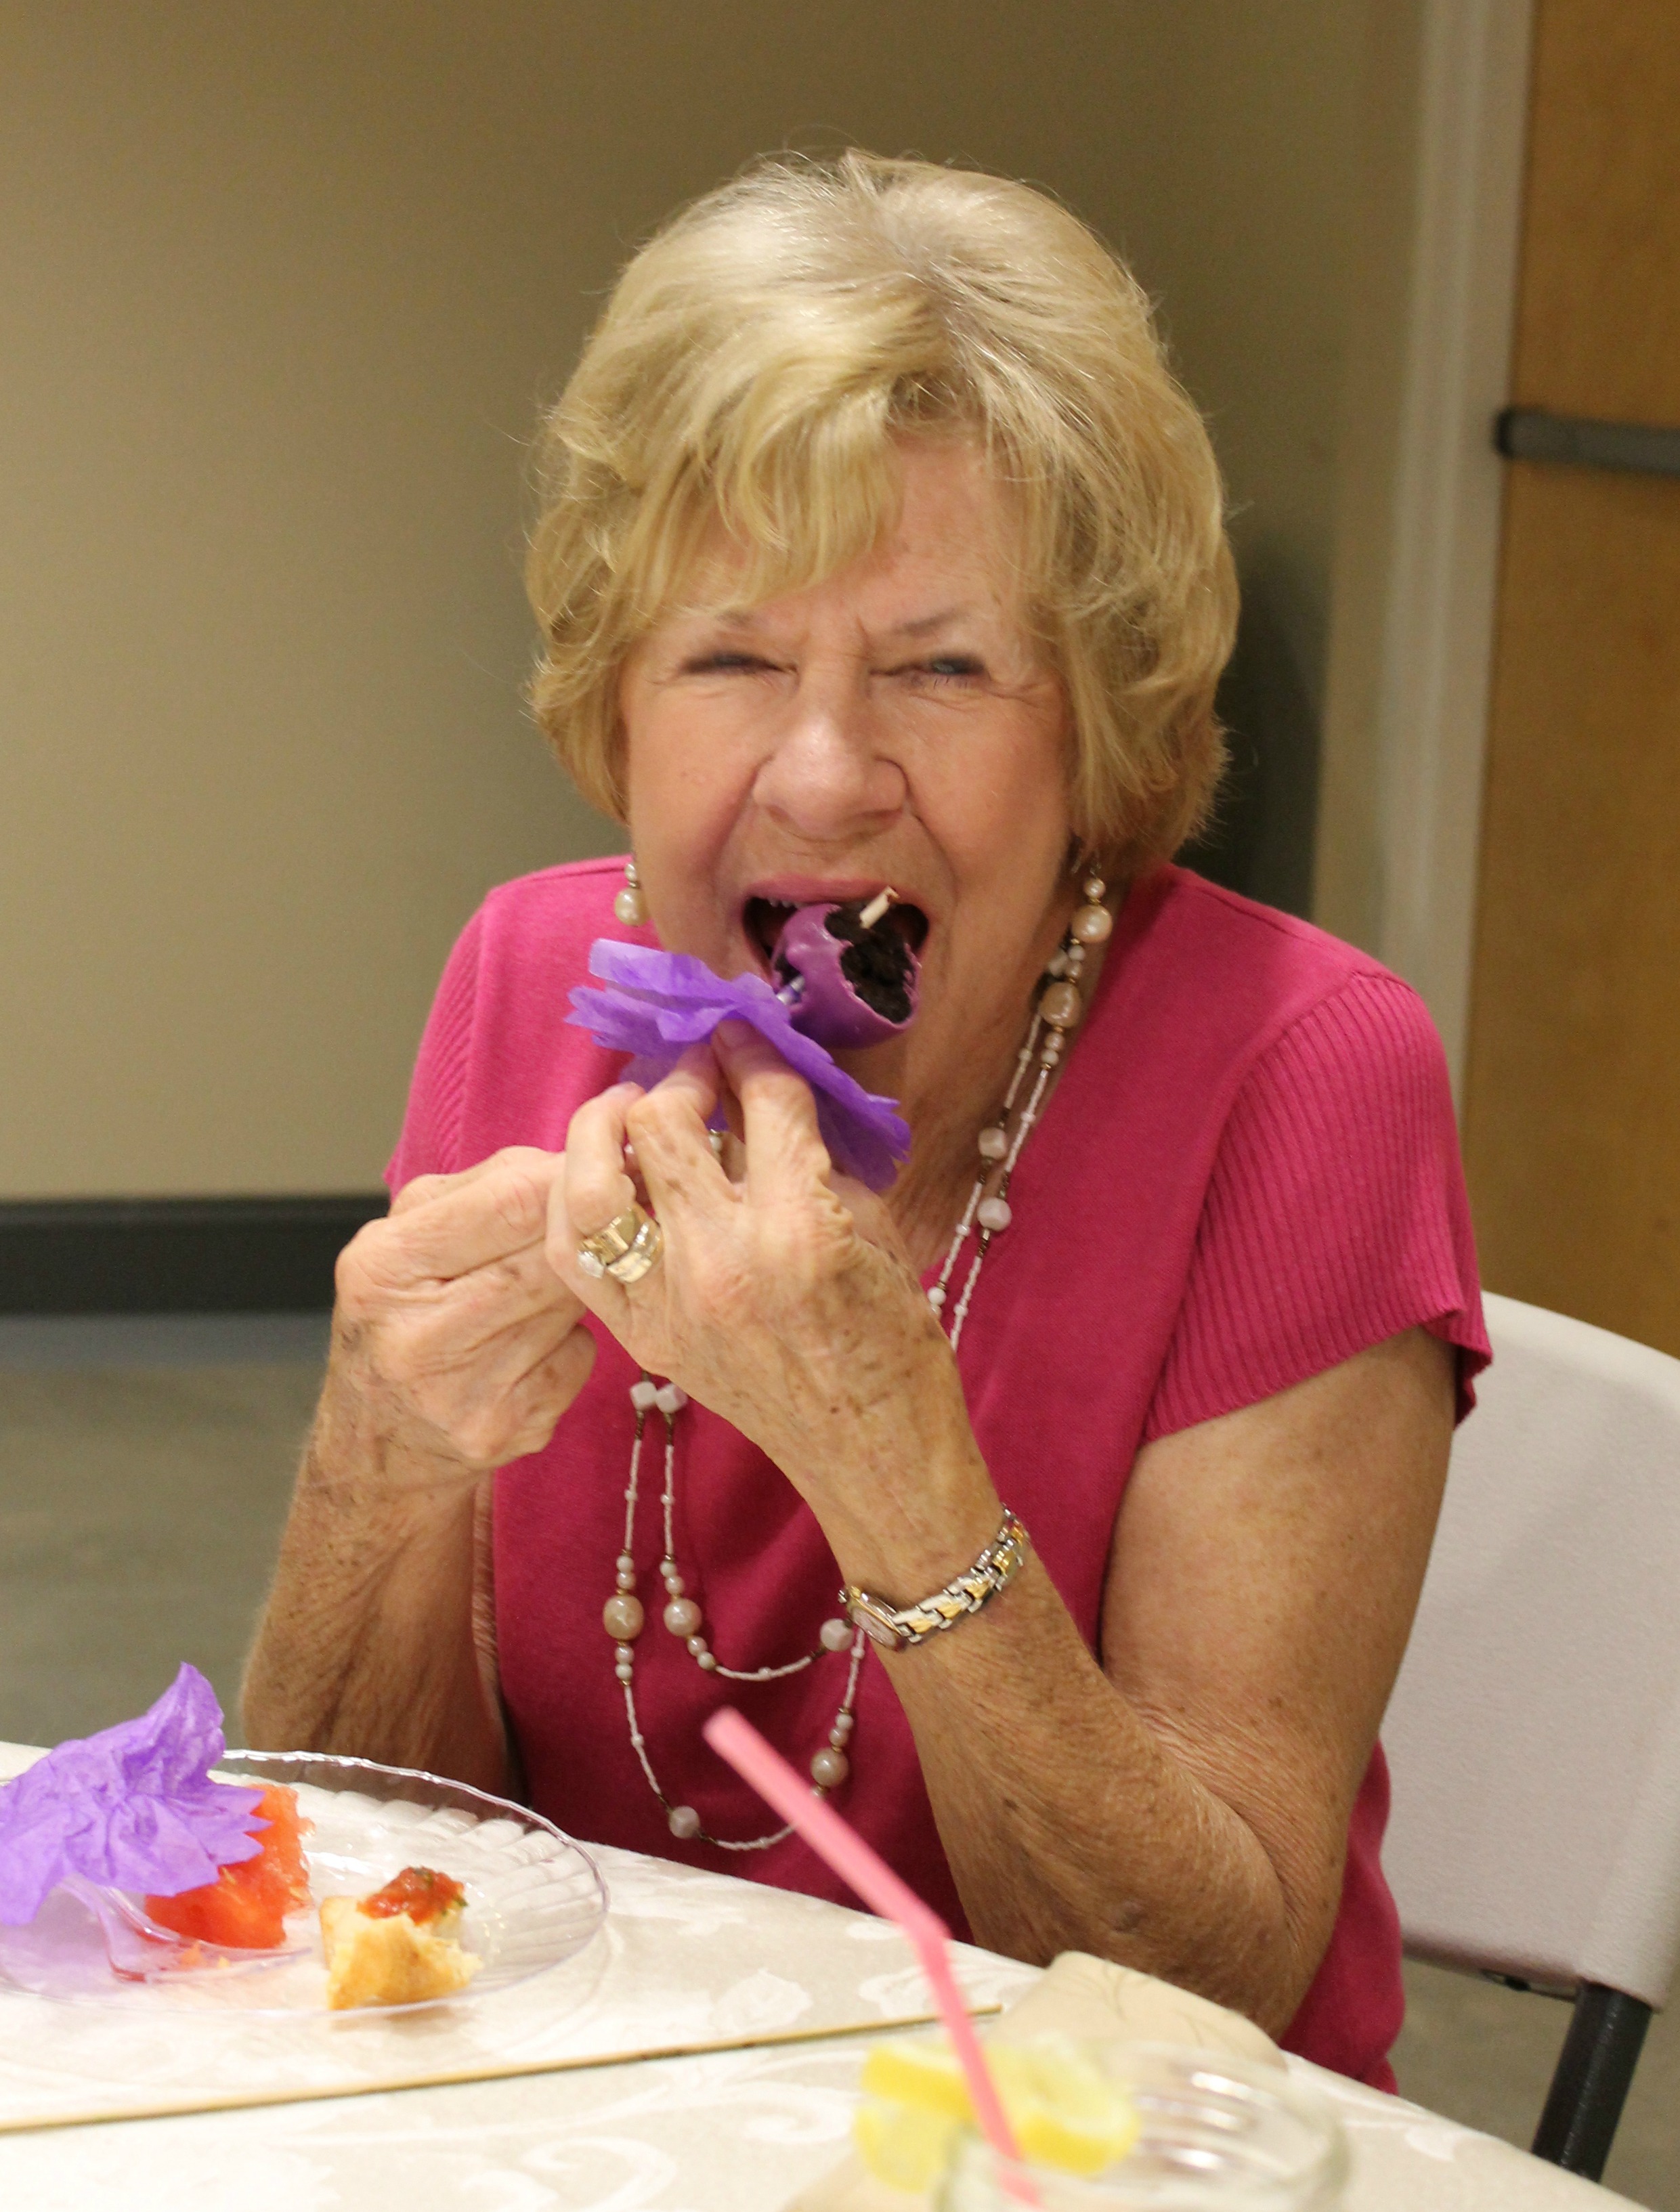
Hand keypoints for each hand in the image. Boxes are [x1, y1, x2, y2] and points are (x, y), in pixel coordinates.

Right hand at [328, 1146, 596, 1480]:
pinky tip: (536, 1343)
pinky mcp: (512, 1427)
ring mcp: (467, 1392)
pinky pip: (580, 1356)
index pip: (509, 1201)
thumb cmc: (400, 1315)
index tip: (588, 1170)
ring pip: (570, 1304)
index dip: (563, 1180)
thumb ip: (481, 1191)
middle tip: (591, 1222)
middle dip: (577, 1233)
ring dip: (577, 1284)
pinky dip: (571, 1340)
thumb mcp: (404, 1241)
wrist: (379, 1442)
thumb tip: (572, 1161)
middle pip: (547, 1256)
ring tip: (546, 1282)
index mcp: (383, 1267)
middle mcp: (419, 1335)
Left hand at [548, 1026, 996, 1579]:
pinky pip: (575, 1251)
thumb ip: (812, 1155)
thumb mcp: (874, 1229)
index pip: (760, 1099)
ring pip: (594, 1181)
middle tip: (703, 1074)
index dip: (753, 1052)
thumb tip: (757, 1089)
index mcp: (802, 1228)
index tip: (747, 1036)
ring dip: (610, 1128)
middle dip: (683, 1077)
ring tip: (639, 1114)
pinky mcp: (641, 1338)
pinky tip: (611, 1177)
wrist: (873, 1454)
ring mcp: (671, 1304)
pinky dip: (578, 1200)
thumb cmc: (894, 1341)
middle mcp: (724, 1261)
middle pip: (662, 1123)